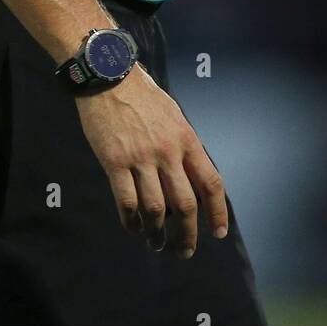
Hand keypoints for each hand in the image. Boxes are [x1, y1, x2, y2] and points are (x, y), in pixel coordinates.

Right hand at [74, 63, 228, 258]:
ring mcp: (140, 158)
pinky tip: (133, 227)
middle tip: (184, 250)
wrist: (108, 75)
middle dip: (187, 234)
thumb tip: (190, 175)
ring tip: (156, 243)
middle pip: (185, 205)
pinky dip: (132, 221)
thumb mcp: (173, 114)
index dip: (217, 212)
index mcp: (187, 139)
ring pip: (156, 209)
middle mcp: (168, 151)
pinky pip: (126, 201)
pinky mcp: (115, 161)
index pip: (211, 183)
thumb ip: (182, 145)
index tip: (217, 232)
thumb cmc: (141, 94)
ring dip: (157, 234)